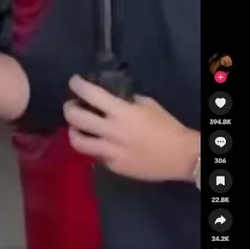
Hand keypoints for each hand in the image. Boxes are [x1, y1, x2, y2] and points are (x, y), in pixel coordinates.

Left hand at [64, 74, 198, 182]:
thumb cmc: (167, 127)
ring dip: (74, 131)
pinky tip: (100, 144)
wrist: (181, 157)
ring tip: (77, 128)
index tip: (75, 82)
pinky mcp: (113, 166)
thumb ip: (127, 102)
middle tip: (72, 106)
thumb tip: (112, 100)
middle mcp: (111, 131)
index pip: (90, 94)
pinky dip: (94, 147)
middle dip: (68, 108)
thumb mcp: (148, 105)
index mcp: (121, 112)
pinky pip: (95, 155)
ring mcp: (110, 151)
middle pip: (75, 118)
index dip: (77, 85)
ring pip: (78, 142)